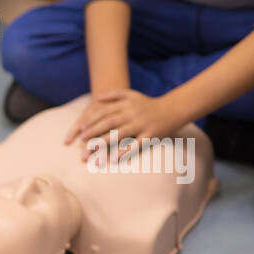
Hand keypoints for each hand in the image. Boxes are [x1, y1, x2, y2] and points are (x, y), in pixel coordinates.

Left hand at [65, 89, 185, 160]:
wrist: (172, 109)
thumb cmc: (147, 104)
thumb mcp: (132, 95)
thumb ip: (114, 95)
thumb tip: (97, 97)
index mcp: (126, 105)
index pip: (105, 112)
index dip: (92, 121)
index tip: (81, 130)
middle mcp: (133, 114)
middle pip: (109, 123)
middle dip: (94, 132)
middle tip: (82, 141)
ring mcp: (142, 125)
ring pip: (120, 134)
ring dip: (105, 143)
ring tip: (92, 151)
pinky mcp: (150, 135)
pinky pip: (137, 144)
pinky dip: (126, 151)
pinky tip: (115, 158)